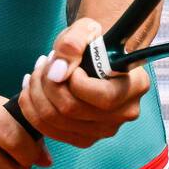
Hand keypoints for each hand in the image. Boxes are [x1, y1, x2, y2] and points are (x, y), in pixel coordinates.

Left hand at [17, 17, 149, 147]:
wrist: (96, 57)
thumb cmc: (93, 42)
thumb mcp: (85, 29)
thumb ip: (73, 43)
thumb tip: (57, 72)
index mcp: (136, 86)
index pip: (103, 97)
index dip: (74, 79)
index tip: (65, 60)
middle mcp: (124, 113)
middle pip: (72, 110)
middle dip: (47, 82)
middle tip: (45, 62)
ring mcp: (104, 130)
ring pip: (55, 121)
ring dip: (36, 93)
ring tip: (39, 71)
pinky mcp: (84, 139)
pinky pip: (49, 130)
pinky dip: (32, 108)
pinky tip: (32, 88)